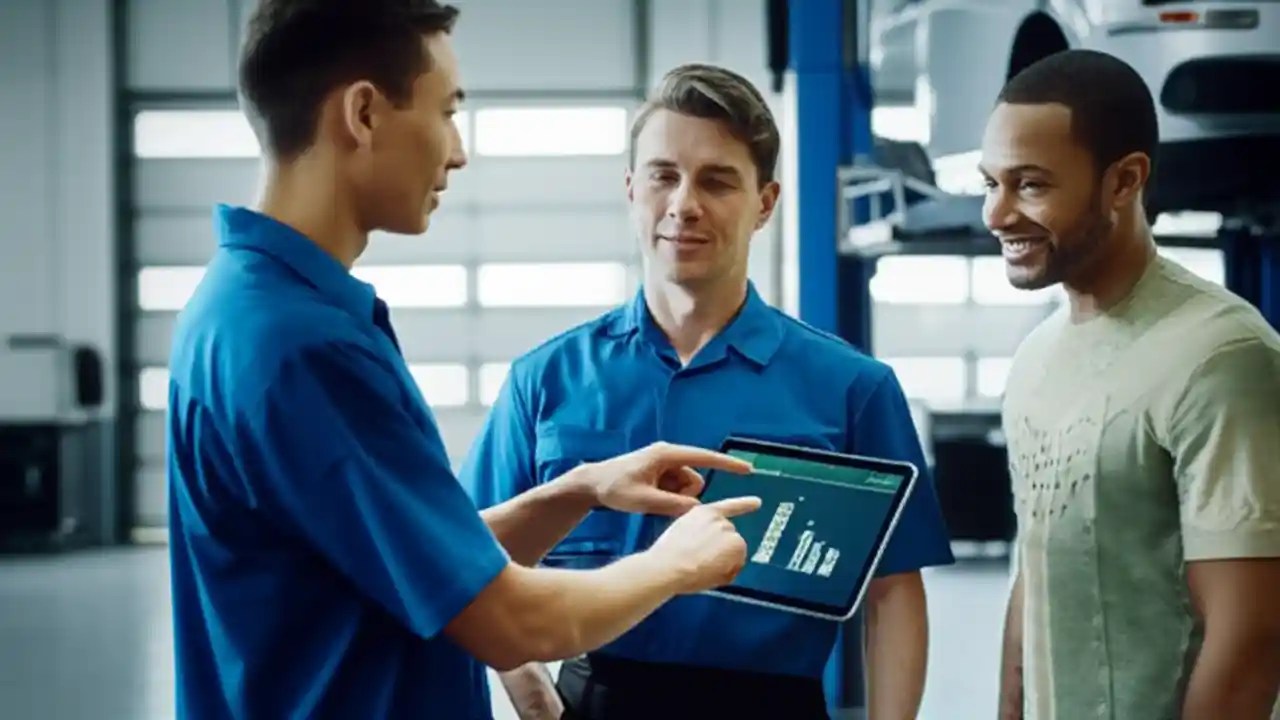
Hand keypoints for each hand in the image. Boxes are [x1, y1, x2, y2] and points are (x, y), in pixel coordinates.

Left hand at [584, 441, 753, 515]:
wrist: (592, 484)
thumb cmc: (614, 489)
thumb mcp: (643, 500)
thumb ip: (672, 505)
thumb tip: (697, 508)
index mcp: (666, 455)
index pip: (705, 458)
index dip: (727, 464)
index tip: (748, 470)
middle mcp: (668, 456)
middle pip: (695, 480)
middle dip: (685, 496)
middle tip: (659, 503)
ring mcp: (664, 464)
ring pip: (686, 487)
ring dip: (675, 498)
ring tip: (650, 500)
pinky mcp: (660, 473)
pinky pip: (676, 489)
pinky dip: (668, 497)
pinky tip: (648, 498)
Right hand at [648, 496, 761, 593]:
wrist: (669, 564)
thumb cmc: (668, 557)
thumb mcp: (683, 537)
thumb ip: (700, 536)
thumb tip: (714, 551)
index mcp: (701, 514)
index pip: (727, 507)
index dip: (744, 505)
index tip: (758, 502)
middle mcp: (719, 518)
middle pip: (729, 539)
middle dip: (721, 552)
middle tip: (702, 564)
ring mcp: (729, 530)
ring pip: (734, 553)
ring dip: (725, 562)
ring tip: (702, 569)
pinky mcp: (737, 543)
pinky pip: (737, 564)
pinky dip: (729, 572)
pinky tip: (711, 573)